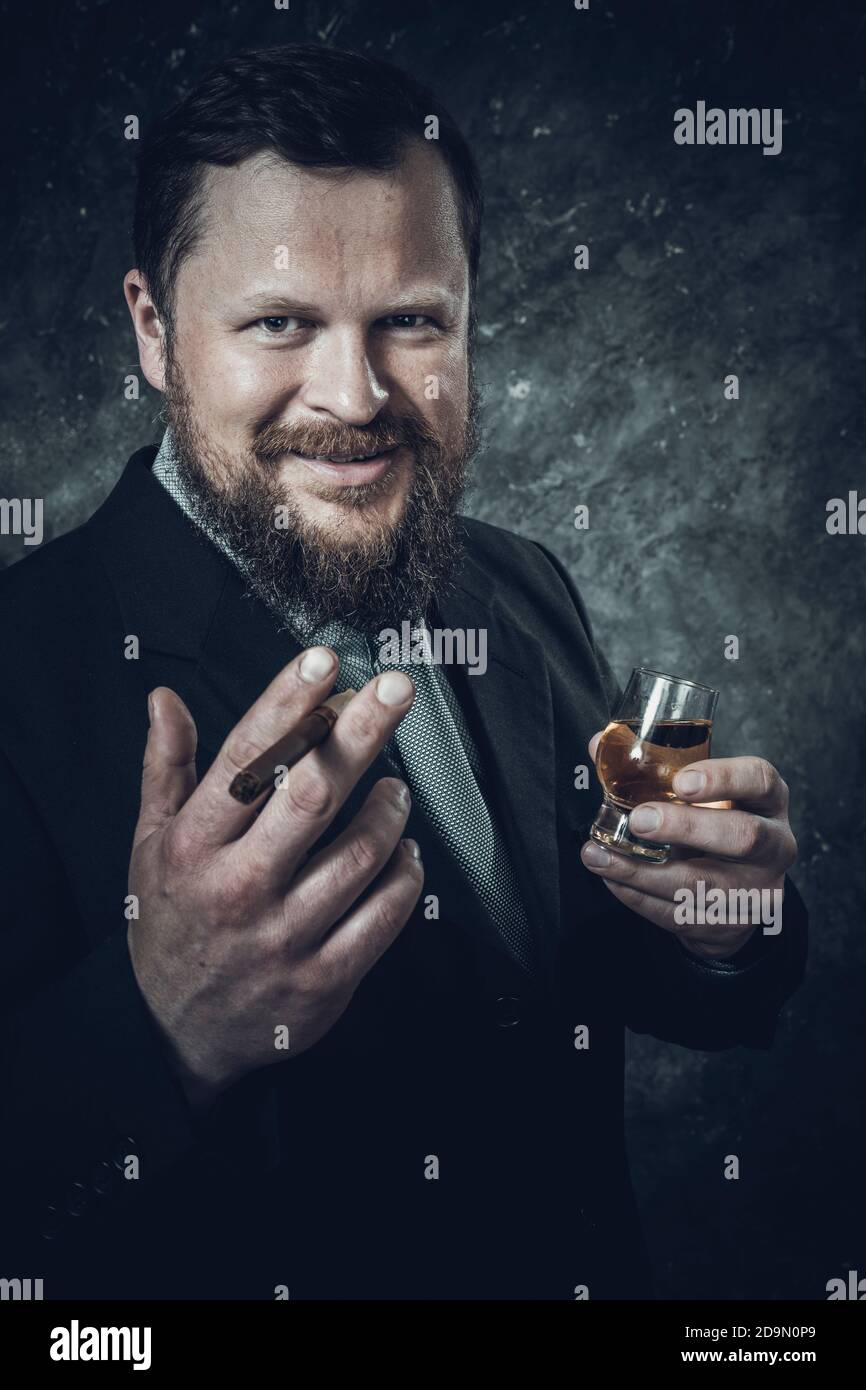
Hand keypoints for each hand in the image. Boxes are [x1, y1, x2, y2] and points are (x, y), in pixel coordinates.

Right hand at [127, 646, 422, 1110]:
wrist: (172, 1034)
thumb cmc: (169, 921)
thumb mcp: (151, 843)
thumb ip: (166, 769)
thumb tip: (164, 697)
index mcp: (193, 846)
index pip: (245, 759)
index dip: (288, 703)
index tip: (325, 659)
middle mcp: (237, 887)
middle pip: (312, 793)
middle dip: (360, 732)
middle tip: (398, 689)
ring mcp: (283, 938)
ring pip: (360, 853)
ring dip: (390, 807)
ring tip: (395, 787)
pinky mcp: (323, 980)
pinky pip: (384, 915)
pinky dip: (405, 874)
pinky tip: (404, 850)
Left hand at [580, 736, 797, 960]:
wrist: (734, 894)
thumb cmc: (712, 826)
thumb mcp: (698, 796)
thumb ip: (655, 769)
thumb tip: (599, 744)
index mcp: (767, 801)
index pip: (759, 780)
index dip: (723, 779)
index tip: (682, 780)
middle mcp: (774, 845)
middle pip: (742, 836)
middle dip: (686, 828)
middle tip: (639, 820)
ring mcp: (755, 890)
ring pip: (703, 884)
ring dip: (643, 871)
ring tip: (600, 855)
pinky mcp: (730, 925)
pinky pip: (680, 914)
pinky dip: (639, 897)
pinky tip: (612, 879)